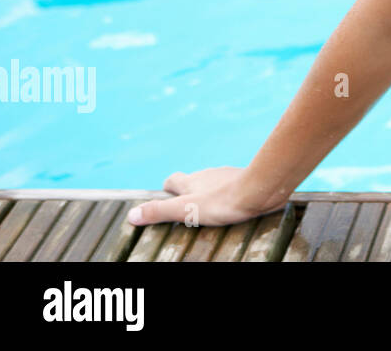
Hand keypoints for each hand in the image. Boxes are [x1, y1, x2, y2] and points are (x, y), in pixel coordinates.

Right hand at [127, 167, 286, 227]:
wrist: (259, 189)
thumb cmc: (222, 200)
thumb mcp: (185, 210)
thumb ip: (160, 212)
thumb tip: (132, 215)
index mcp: (191, 181)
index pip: (173, 180)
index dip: (167, 188)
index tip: (165, 198)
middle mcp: (208, 174)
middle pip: (194, 181)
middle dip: (189, 193)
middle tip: (188, 209)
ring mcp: (227, 176)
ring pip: (214, 183)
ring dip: (210, 194)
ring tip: (211, 210)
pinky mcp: (244, 180)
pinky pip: (233, 186)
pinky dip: (230, 195)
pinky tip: (234, 206)